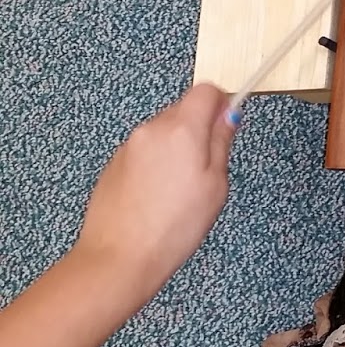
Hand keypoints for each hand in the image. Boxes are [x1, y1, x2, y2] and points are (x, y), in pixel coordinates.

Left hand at [73, 84, 236, 305]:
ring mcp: (129, 147)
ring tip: (182, 188)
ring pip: (164, 132)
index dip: (222, 103)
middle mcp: (151, 130)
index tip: (228, 124)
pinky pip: (145, 151)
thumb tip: (228, 116)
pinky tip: (160, 196)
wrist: (120, 256)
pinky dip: (157, 163)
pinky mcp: (114, 165)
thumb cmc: (172, 226)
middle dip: (200, 129)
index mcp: (181, 129)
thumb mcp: (215, 185)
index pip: (206, 90)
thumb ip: (221, 143)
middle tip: (208, 167)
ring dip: (177, 147)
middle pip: (184, 109)